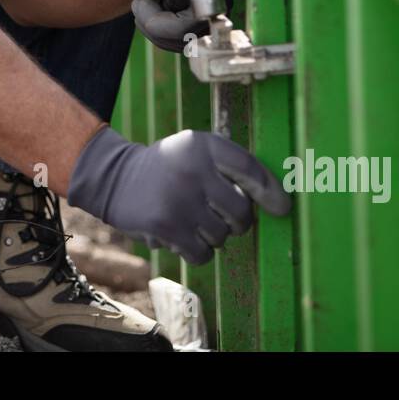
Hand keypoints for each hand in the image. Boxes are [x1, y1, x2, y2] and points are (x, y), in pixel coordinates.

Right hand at [67, 126, 291, 264]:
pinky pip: (202, 253)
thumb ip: (229, 166)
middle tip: (222, 217)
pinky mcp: (165, 225)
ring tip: (192, 220)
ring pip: (222, 236)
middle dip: (238, 222)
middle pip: (241, 212)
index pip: (250, 169)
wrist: (115, 178)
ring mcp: (179, 199)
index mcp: (204, 145)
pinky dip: (198, 251)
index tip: (282, 208)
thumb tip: (278, 201)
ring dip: (212, 235)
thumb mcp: (195, 150)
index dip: (271, 192)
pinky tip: (182, 236)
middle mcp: (194, 169)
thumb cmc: (169, 167)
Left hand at [115, 0, 231, 52]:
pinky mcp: (197, 30)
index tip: (140, 4)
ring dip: (152, 28)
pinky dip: (156, 33)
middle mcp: (216, 1)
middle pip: (189, 32)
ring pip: (179, 42)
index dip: (170, 20)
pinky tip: (149, 13)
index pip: (199, 12)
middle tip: (137, 2)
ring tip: (141, 2)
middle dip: (154, 23)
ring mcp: (209, 18)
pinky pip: (174, 44)